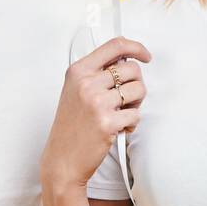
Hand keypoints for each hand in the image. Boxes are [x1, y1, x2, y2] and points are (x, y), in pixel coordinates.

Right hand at [40, 36, 151, 195]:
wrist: (62, 159)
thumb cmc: (70, 126)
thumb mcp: (75, 90)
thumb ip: (96, 72)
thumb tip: (125, 59)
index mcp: (78, 71)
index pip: (114, 46)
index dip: (136, 47)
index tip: (145, 55)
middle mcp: (86, 83)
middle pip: (132, 68)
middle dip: (136, 83)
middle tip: (128, 98)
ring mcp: (97, 102)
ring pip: (138, 89)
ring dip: (136, 103)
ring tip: (122, 114)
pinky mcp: (107, 122)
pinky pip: (136, 114)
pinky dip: (132, 123)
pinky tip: (119, 128)